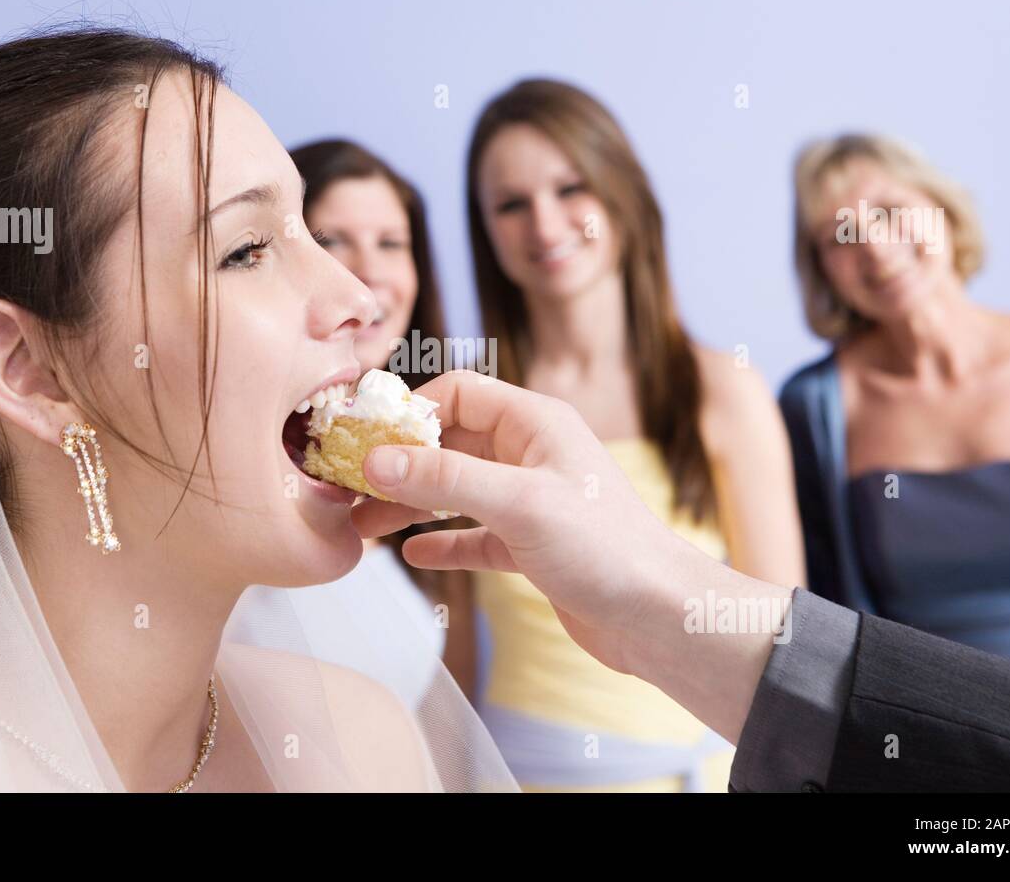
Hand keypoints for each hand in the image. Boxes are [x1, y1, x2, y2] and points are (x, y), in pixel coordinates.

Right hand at [353, 370, 690, 675]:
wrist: (659, 617)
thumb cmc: (606, 549)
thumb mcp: (518, 503)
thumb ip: (444, 479)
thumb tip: (376, 460)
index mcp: (536, 423)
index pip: (460, 393)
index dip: (412, 412)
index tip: (366, 441)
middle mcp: (532, 454)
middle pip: (451, 442)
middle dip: (401, 463)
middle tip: (350, 487)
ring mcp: (531, 500)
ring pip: (456, 491)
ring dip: (412, 504)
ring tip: (365, 524)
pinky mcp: (532, 546)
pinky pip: (474, 535)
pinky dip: (444, 541)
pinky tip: (414, 553)